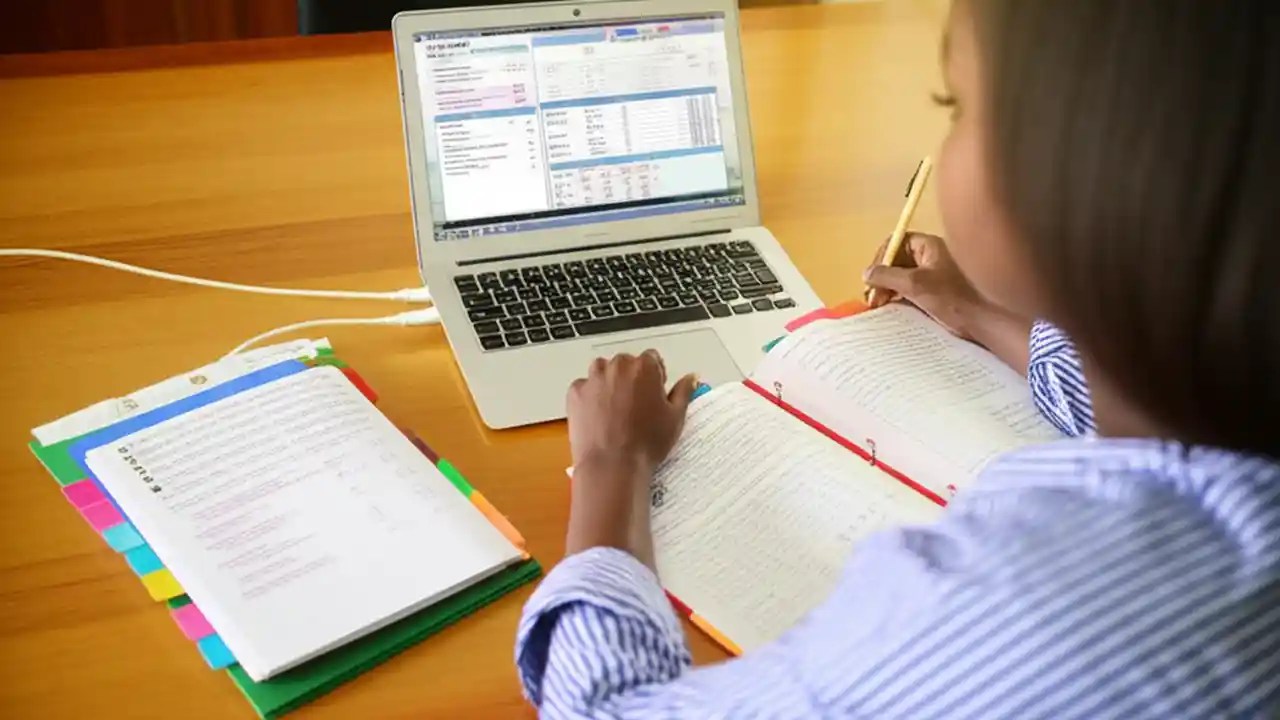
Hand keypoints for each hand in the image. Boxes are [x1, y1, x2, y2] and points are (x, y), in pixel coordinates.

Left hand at [564, 351, 696, 566]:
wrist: (612, 464)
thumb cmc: (645, 443)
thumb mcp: (675, 417)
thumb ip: (684, 391)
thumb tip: (691, 378)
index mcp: (644, 367)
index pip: (652, 359)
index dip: (654, 377)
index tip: (653, 393)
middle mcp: (617, 366)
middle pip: (626, 364)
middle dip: (630, 379)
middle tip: (635, 406)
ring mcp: (593, 378)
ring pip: (603, 372)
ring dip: (609, 384)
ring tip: (616, 411)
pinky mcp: (575, 392)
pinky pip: (584, 387)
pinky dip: (590, 397)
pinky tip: (599, 417)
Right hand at [863, 233, 1033, 373]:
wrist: (988, 321)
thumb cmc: (954, 298)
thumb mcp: (916, 284)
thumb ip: (887, 276)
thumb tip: (866, 273)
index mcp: (930, 246)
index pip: (896, 242)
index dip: (880, 258)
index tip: (872, 279)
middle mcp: (934, 257)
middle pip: (899, 260)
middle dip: (883, 277)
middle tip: (873, 299)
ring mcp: (938, 275)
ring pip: (905, 277)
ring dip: (890, 290)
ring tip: (881, 306)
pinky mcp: (941, 294)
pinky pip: (914, 291)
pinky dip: (902, 299)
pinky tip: (896, 311)